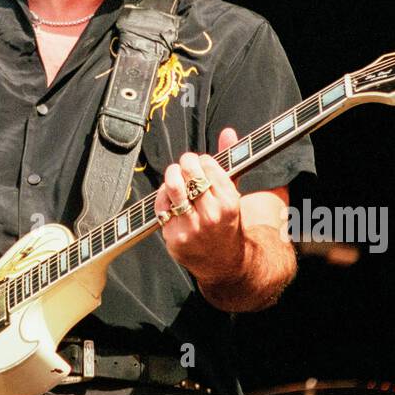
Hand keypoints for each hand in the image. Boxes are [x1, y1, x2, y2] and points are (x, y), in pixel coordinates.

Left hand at [154, 127, 248, 285]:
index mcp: (229, 201)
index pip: (208, 164)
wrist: (224, 262)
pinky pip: (160, 206)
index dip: (202, 160)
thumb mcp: (233, 193)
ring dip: (171, 176)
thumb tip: (227, 132)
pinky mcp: (175, 237)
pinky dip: (162, 196)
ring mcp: (192, 227)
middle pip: (190, 172)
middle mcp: (212, 214)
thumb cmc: (226, 222)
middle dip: (184, 163)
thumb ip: (229, 162)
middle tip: (185, 166)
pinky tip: (169, 197)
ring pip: (173, 187)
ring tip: (175, 177)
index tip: (201, 164)